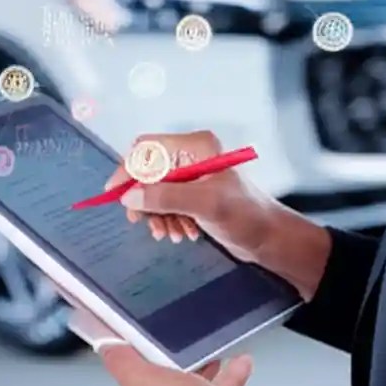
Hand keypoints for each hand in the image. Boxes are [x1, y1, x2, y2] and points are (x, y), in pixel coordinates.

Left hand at [101, 343, 253, 385]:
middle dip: (177, 364)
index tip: (149, 344)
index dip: (139, 362)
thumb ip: (122, 361)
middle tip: (184, 346)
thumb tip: (105, 346)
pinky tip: (240, 364)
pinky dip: (229, 379)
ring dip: (206, 369)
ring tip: (215, 351)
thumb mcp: (142, 380)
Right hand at [109, 131, 331, 298]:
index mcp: (196, 146)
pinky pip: (165, 203)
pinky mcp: (192, 195)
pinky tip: (180, 233)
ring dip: (156, 214)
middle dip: (144, 199)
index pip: (147, 148)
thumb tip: (129, 196)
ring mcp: (191, 176)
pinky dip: (166, 219)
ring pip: (153, 191)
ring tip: (170, 233)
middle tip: (142, 222)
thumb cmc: (247, 216)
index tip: (115, 193)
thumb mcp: (205, 205)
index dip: (127, 169)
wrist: (270, 239)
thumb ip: (166, 197)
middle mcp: (191, 156)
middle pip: (147, 171)